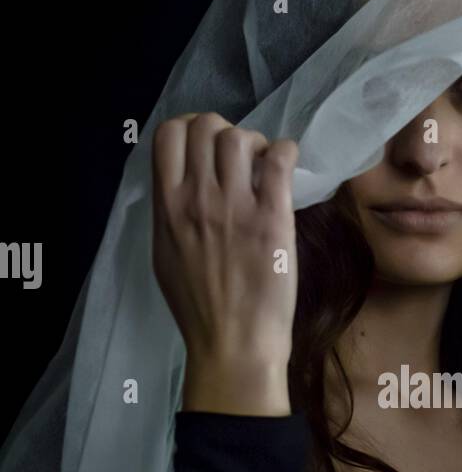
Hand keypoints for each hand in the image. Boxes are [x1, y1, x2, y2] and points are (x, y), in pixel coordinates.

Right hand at [151, 112, 299, 414]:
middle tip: (239, 161)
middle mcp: (197, 199)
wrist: (232, 345)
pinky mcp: (273, 219)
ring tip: (263, 170)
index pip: (168, 134)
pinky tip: (287, 169)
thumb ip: (170, 214)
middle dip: (224, 133)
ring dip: (255, 143)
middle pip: (206, 126)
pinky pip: (279, 158)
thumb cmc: (198, 308)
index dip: (189, 129)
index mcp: (167, 207)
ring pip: (240, 137)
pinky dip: (285, 152)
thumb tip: (181, 185)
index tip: (205, 148)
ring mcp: (236, 207)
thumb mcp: (165, 255)